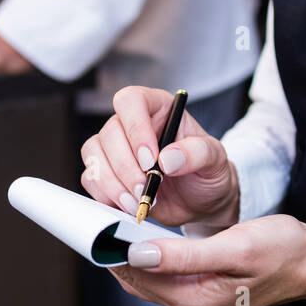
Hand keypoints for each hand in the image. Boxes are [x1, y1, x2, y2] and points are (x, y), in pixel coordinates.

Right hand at [80, 86, 238, 228]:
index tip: (150, 159)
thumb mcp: (215, 160)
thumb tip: (168, 158)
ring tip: (138, 201)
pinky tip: (129, 205)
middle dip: (126, 167)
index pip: (131, 101)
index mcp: (158, 108)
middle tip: (145, 189)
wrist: (200, 202)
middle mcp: (132, 124)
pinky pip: (90, 177)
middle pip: (110, 132)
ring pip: (93, 154)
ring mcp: (115, 148)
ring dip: (113, 183)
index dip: (135, 128)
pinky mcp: (106, 172)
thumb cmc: (207, 172)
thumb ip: (198, 153)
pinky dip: (106, 195)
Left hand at [110, 214, 305, 305]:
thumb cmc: (281, 250)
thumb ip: (185, 255)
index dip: (114, 245)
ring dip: (130, 250)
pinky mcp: (200, 291)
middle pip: (136, 277)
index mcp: (195, 300)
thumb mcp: (234, 247)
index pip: (137, 272)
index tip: (98, 217)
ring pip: (146, 275)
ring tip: (119, 218)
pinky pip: (161, 273)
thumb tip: (140, 252)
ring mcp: (194, 301)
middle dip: (116, 248)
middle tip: (102, 212)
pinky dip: (148, 253)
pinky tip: (144, 232)